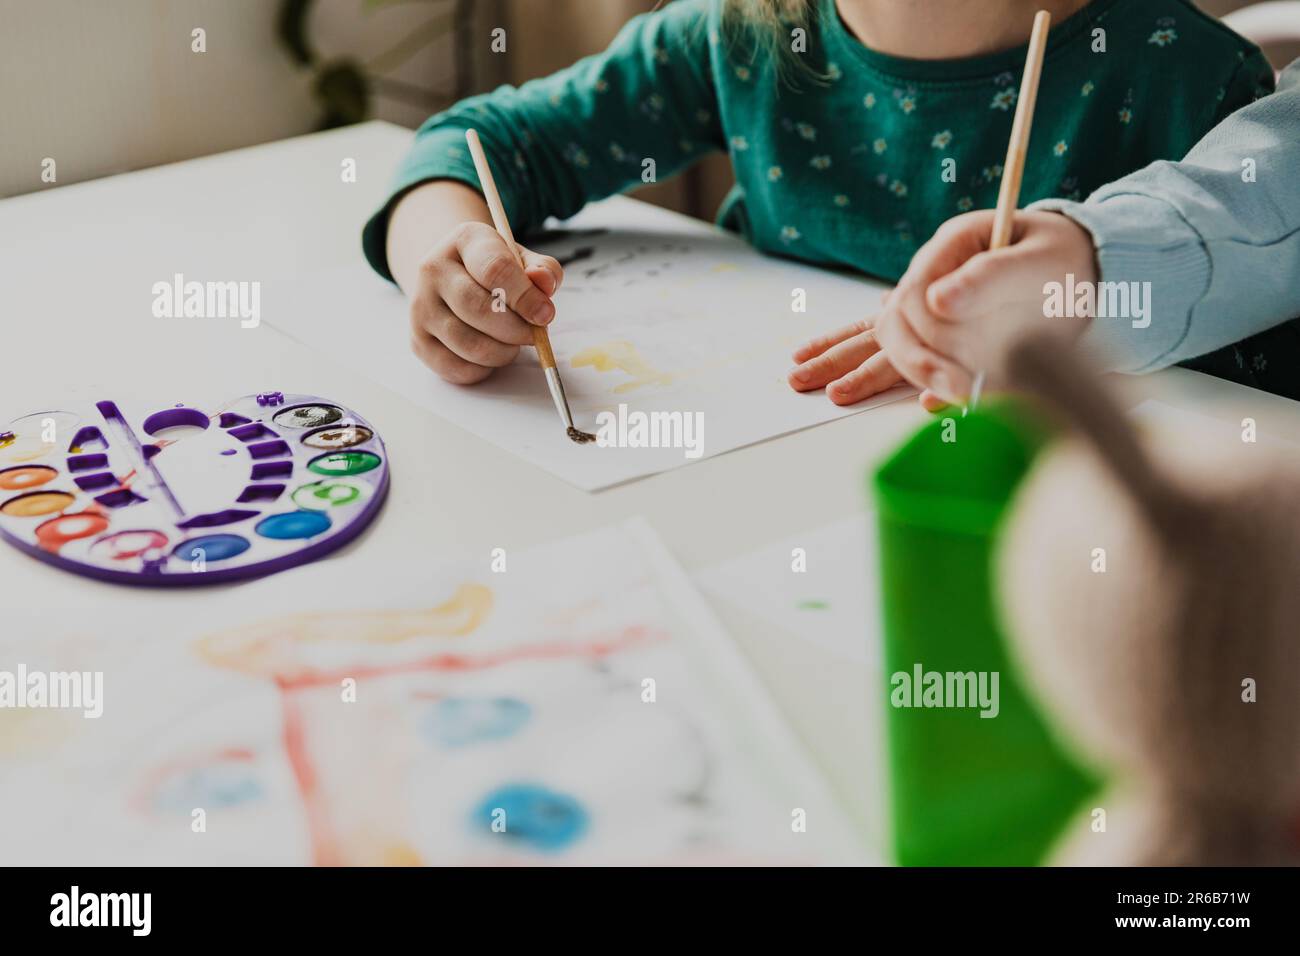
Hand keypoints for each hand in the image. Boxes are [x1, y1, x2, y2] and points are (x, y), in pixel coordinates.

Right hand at [407, 222, 563, 383]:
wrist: (452, 278)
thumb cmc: (494, 271)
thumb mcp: (522, 260)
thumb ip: (542, 271)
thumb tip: (543, 283)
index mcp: (464, 240)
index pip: (495, 269)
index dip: (525, 297)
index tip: (545, 315)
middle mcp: (433, 269)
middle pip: (477, 308)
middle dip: (515, 329)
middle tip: (533, 334)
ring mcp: (421, 306)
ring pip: (468, 344)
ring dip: (502, 352)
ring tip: (513, 343)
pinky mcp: (418, 340)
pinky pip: (456, 368)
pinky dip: (483, 369)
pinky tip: (491, 354)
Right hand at [880, 209, 1097, 404]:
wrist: (1085, 275)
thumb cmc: (1065, 260)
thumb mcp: (1040, 261)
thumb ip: (991, 275)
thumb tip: (937, 300)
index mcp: (953, 244)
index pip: (913, 291)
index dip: (927, 330)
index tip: (961, 360)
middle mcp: (934, 274)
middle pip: (896, 321)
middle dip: (920, 359)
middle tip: (961, 389)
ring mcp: (932, 305)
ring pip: (900, 343)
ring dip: (925, 373)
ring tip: (965, 395)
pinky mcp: (941, 333)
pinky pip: (917, 359)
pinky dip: (932, 382)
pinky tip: (954, 398)